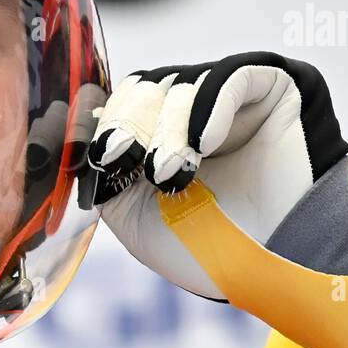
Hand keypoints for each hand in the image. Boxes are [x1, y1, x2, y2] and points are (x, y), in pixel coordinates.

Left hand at [89, 52, 347, 298]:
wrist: (276, 271)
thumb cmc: (209, 251)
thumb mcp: (132, 214)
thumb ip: (101, 170)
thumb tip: (72, 126)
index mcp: (161, 136)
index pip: (118, 105)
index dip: (100, 123)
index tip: (96, 156)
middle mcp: (195, 111)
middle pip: (142, 89)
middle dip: (127, 126)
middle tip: (125, 163)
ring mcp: (234, 97)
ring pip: (179, 86)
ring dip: (167, 132)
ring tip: (172, 176)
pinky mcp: (276, 88)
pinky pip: (231, 77)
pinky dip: (208, 106)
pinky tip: (202, 145)